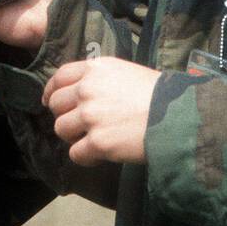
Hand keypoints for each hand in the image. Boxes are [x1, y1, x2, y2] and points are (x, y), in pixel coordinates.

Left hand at [42, 57, 159, 165]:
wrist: (175, 114)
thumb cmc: (158, 93)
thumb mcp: (125, 72)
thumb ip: (100, 79)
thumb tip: (83, 93)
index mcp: (95, 68)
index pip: (59, 76)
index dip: (51, 91)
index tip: (51, 101)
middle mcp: (87, 89)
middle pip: (57, 105)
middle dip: (66, 116)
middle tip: (81, 125)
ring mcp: (90, 116)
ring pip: (61, 129)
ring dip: (74, 137)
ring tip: (94, 139)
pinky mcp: (97, 142)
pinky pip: (75, 154)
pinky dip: (85, 157)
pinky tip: (100, 155)